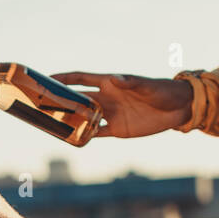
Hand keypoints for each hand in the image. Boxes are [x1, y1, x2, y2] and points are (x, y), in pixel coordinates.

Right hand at [50, 72, 191, 137]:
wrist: (178, 108)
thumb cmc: (162, 90)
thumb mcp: (146, 85)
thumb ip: (130, 82)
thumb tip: (113, 79)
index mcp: (109, 83)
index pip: (80, 79)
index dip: (63, 78)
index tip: (46, 79)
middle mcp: (106, 98)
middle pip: (77, 98)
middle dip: (59, 100)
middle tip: (40, 104)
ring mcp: (110, 114)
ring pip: (83, 116)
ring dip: (69, 119)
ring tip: (51, 123)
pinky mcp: (117, 129)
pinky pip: (96, 133)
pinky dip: (85, 136)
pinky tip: (72, 139)